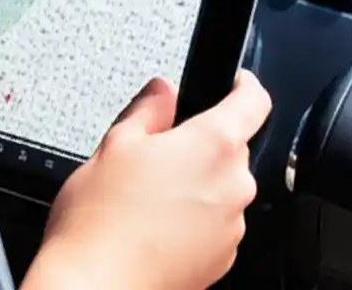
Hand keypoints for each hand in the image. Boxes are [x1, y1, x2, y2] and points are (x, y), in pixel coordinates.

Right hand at [24, 70, 271, 289]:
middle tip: (157, 157)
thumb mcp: (115, 145)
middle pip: (232, 149)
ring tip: (149, 201)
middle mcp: (233, 184)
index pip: (253, 101)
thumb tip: (162, 93)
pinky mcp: (223, 258)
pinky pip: (216, 225)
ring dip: (198, 187)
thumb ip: (148, 110)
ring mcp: (231, 226)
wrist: (97, 289)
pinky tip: (156, 228)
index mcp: (213, 145)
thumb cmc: (101, 223)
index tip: (236, 82)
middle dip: (201, 147)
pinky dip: (195, 222)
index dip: (245, 84)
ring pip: (223, 189)